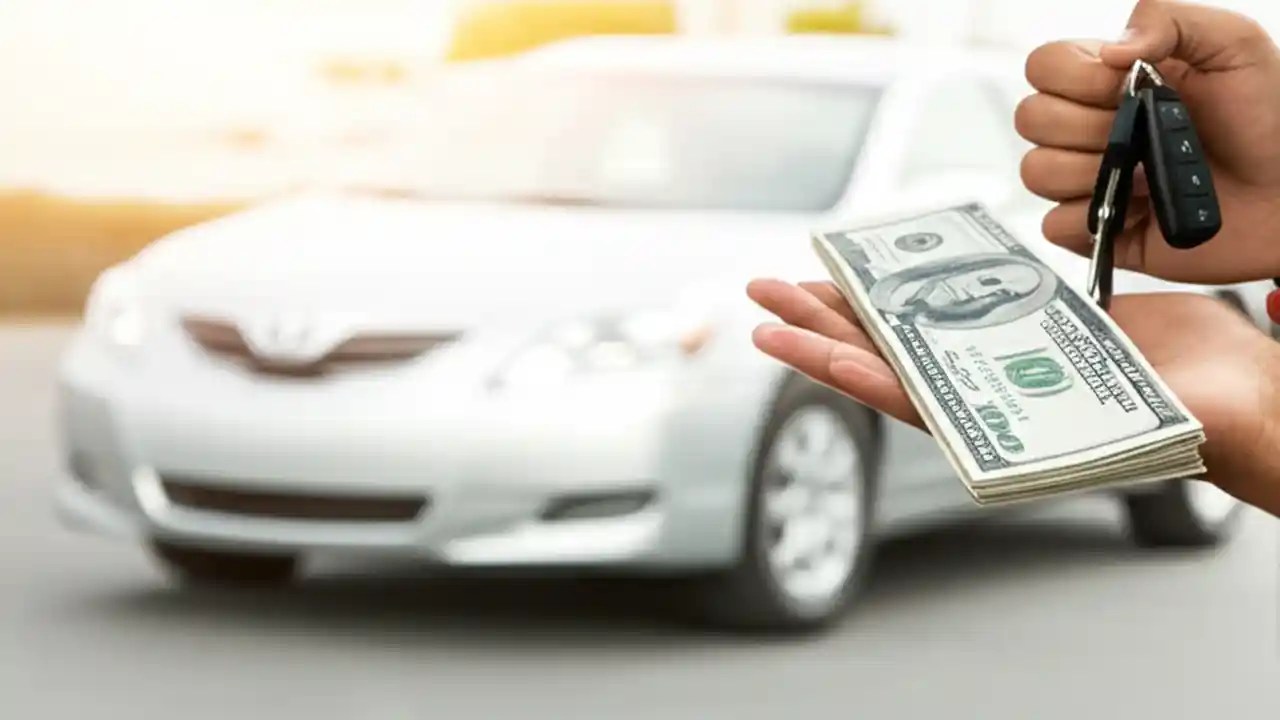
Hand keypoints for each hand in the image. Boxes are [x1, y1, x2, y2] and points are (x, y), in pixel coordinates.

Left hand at [747, 278, 1279, 514]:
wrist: (1237, 389)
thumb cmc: (1206, 423)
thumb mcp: (1162, 429)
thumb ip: (1126, 431)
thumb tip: (1090, 441)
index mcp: (1001, 426)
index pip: (908, 398)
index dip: (850, 370)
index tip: (796, 345)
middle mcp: (986, 393)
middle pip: (885, 357)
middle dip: (820, 326)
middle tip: (761, 295)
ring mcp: (998, 358)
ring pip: (906, 328)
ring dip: (850, 304)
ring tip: (796, 278)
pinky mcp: (1021, 325)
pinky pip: (951, 303)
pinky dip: (914, 284)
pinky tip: (882, 268)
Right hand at [1018, 0, 1279, 283]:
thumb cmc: (1269, 120)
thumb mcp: (1233, 44)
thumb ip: (1169, 18)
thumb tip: (1111, 51)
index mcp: (1111, 79)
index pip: (1044, 65)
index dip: (1075, 77)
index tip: (1126, 88)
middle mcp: (1091, 127)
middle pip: (1031, 118)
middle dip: (1086, 126)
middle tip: (1142, 133)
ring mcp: (1090, 179)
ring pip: (1036, 171)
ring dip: (1092, 173)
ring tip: (1148, 175)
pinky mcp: (1098, 228)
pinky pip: (1056, 225)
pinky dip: (1094, 218)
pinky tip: (1141, 210)